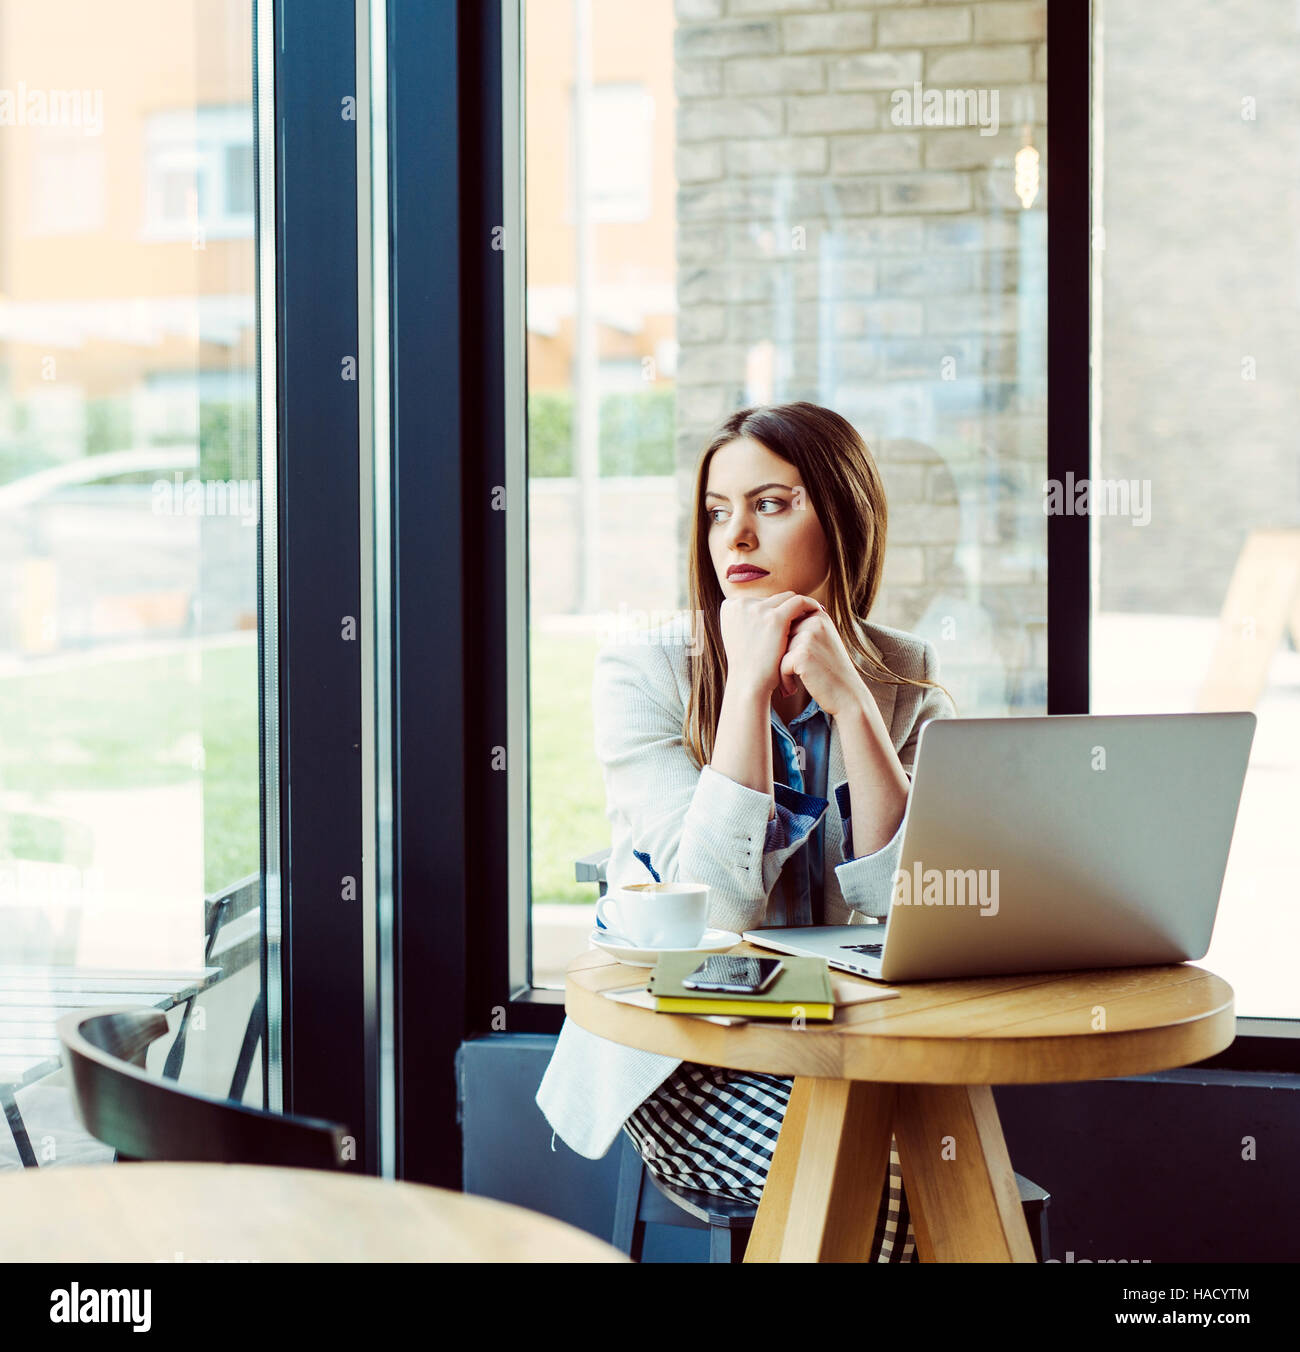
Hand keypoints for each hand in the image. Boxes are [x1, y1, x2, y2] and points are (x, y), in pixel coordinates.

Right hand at [718, 591, 820, 699]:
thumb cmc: (748, 663)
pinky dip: (809, 604)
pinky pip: (799, 602)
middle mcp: (741, 604)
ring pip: (786, 598)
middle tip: (802, 616)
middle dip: (784, 609)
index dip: (772, 610)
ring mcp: (757, 609)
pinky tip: (818, 611)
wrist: (750, 683)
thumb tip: (766, 604)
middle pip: (772, 598)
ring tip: (810, 615)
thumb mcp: (739, 635)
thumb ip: (748, 618)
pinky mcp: (775, 618)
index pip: (758, 600)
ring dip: (797, 607)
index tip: (784, 618)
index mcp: (730, 606)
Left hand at [777, 604, 870, 718]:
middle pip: (780, 636)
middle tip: (787, 676)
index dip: (785, 646)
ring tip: (789, 684)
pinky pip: (781, 664)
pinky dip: (784, 679)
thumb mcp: (821, 642)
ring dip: (780, 670)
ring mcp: (810, 635)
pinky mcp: (804, 653)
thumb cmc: (831, 672)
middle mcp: (815, 620)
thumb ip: (803, 629)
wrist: (848, 695)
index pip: (786, 624)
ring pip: (778, 650)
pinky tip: (792, 690)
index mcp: (819, 615)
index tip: (795, 663)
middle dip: (779, 657)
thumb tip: (773, 622)